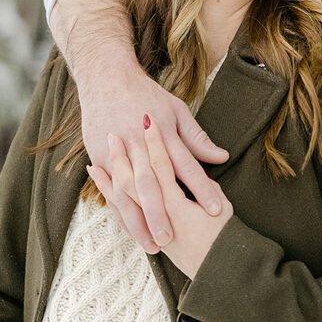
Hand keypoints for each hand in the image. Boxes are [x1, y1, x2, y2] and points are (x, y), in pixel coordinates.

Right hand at [79, 65, 228, 252]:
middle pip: (151, 183)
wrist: (107, 78)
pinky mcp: (99, 156)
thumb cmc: (147, 96)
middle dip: (161, 213)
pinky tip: (130, 230)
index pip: (185, 165)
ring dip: (138, 219)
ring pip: (128, 191)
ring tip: (151, 243)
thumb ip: (197, 138)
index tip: (214, 210)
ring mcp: (117, 150)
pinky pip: (110, 189)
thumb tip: (222, 157)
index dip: (200, 188)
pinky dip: (120, 211)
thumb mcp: (177, 110)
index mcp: (163, 132)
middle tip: (173, 238)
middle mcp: (140, 143)